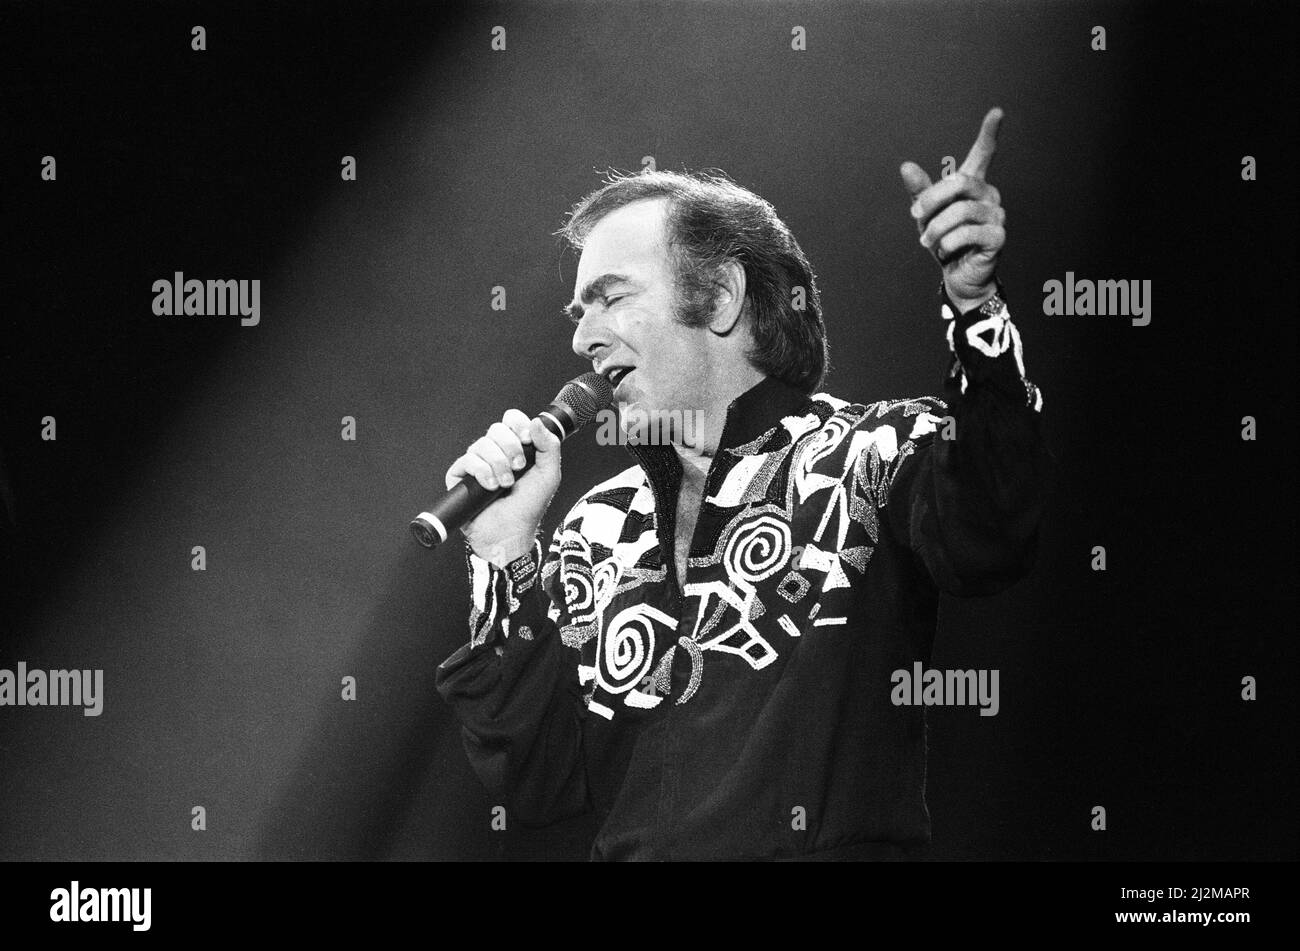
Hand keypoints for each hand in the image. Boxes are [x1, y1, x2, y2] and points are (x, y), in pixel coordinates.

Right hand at [444, 409, 562, 565]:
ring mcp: (477, 463)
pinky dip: (482, 472)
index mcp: (515, 448)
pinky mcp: (460, 476)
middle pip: (496, 429)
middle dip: (511, 448)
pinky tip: (491, 487)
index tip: (527, 440)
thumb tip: (536, 421)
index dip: (518, 425)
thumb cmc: (529, 507)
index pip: (511, 420)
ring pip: (482, 444)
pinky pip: (467, 459)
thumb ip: (549, 445)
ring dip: (498, 465)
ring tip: (505, 484)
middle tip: (519, 468)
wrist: (511, 533)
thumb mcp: (549, 474)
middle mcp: (495, 452)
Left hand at [900, 107, 1005, 307]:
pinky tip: (945, 251)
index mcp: (973, 186)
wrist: (957, 276)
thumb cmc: (944, 241)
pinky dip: (948, 243)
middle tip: (915, 216)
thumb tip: (906, 166)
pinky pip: (968, 233)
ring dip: (935, 228)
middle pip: (958, 183)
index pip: (984, 154)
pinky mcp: (998, 237)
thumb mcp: (926, 216)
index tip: (997, 112)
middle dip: (931, 200)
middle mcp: (989, 195)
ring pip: (960, 211)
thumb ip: (920, 192)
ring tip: (927, 241)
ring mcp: (997, 215)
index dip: (990, 133)